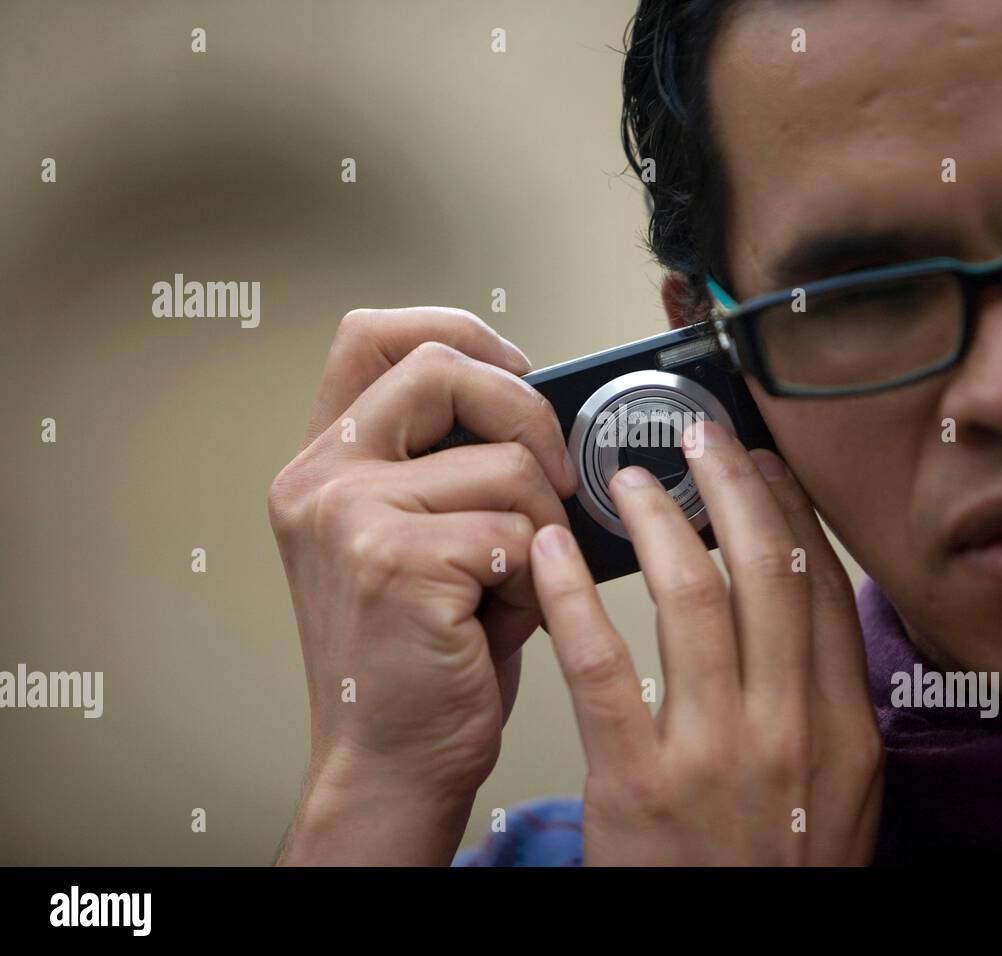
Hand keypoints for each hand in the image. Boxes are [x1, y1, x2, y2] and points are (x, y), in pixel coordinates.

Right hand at [269, 307, 577, 863]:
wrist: (391, 760)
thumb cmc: (420, 654)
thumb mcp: (415, 537)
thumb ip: (447, 464)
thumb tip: (543, 412)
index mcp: (322, 465)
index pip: (373, 335)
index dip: (459, 333)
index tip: (515, 368)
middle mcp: (318, 480)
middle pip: (444, 370)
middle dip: (528, 414)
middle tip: (551, 477)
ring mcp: (349, 517)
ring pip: (505, 463)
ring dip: (540, 525)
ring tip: (512, 582)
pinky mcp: (395, 562)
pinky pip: (516, 532)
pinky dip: (536, 579)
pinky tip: (505, 618)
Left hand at [530, 420, 882, 864]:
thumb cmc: (773, 878)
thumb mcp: (835, 798)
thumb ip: (825, 709)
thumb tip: (806, 619)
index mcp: (844, 730)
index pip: (822, 588)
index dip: (793, 511)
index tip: (767, 465)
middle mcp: (790, 730)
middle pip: (768, 571)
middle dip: (735, 486)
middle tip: (703, 436)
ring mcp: (716, 755)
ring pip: (692, 598)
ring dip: (658, 522)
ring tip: (629, 480)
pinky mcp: (638, 784)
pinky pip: (603, 666)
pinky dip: (575, 597)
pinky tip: (553, 553)